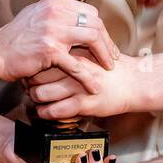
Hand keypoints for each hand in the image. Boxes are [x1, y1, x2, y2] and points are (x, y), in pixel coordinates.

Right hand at [0, 0, 118, 82]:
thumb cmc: (15, 38)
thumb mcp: (37, 15)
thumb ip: (57, 14)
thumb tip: (78, 16)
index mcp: (55, 2)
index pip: (90, 12)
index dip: (101, 28)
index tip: (106, 42)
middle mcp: (56, 12)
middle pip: (95, 24)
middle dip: (107, 42)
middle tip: (112, 56)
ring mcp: (53, 29)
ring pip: (92, 38)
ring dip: (104, 55)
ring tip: (108, 67)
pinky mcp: (50, 50)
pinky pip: (77, 65)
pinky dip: (87, 78)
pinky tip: (93, 86)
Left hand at [24, 52, 143, 120]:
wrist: (133, 82)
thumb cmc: (110, 68)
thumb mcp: (90, 52)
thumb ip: (70, 50)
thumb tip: (47, 52)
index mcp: (74, 52)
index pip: (42, 58)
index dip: (32, 66)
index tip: (30, 71)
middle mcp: (74, 68)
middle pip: (37, 75)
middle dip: (29, 83)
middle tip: (29, 87)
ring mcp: (78, 86)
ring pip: (42, 93)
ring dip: (35, 99)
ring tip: (37, 100)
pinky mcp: (84, 103)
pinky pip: (55, 110)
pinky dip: (46, 112)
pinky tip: (46, 112)